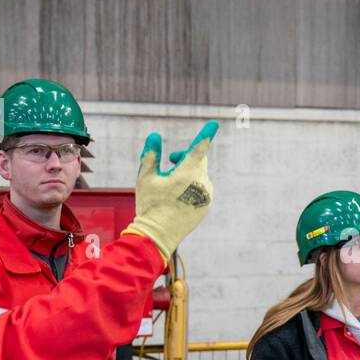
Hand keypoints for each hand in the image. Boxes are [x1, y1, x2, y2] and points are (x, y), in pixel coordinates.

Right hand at [122, 122, 217, 260]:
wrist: (159, 236)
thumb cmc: (151, 205)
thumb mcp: (145, 178)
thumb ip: (151, 155)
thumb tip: (154, 136)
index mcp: (188, 173)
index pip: (199, 148)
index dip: (205, 134)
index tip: (213, 124)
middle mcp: (202, 184)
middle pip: (198, 161)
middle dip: (185, 158)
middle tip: (170, 162)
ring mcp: (207, 196)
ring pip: (199, 176)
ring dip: (188, 174)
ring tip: (170, 186)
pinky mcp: (207, 206)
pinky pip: (202, 190)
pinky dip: (192, 188)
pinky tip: (177, 199)